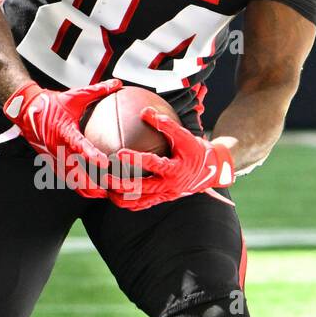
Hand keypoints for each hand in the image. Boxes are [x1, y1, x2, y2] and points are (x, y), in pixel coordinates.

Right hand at [3, 78, 121, 197]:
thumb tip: (118, 84)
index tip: (104, 162)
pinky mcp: (50, 161)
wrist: (26, 110)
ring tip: (103, 194)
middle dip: (91, 182)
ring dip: (85, 188)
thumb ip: (97, 91)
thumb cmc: (51, 103)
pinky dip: (77, 186)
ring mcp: (52, 156)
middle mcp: (56, 146)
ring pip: (69, 178)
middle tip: (109, 188)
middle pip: (74, 170)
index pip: (78, 144)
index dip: (91, 155)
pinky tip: (90, 192)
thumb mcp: (74, 96)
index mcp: (63, 130)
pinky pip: (64, 177)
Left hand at [108, 108, 233, 209]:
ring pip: (140, 201)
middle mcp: (170, 185)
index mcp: (175, 169)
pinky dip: (130, 203)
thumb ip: (166, 124)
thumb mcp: (185, 136)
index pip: (153, 164)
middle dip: (121, 184)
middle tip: (105, 177)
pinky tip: (116, 197)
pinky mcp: (163, 199)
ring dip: (122, 198)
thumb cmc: (195, 151)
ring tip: (106, 191)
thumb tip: (145, 111)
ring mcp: (166, 195)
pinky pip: (144, 205)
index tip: (119, 153)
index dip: (135, 159)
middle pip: (141, 188)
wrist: (210, 171)